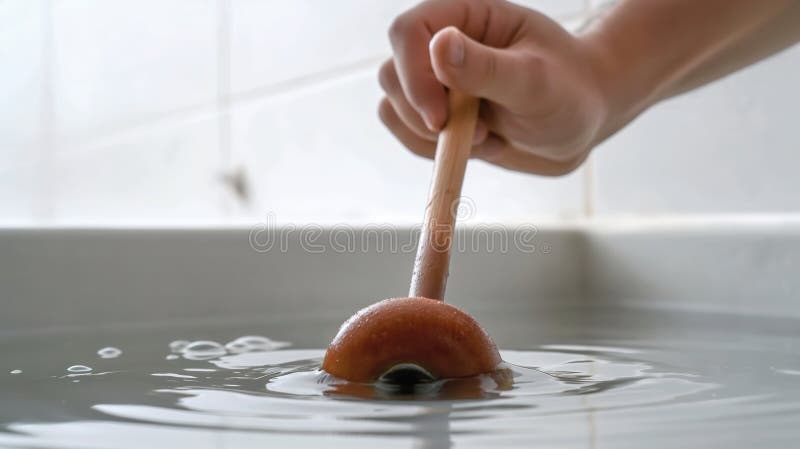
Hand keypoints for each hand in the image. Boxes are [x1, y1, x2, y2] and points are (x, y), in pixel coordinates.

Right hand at [378, 0, 608, 174]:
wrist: (582, 123)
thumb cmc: (570, 92)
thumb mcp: (535, 81)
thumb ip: (486, 66)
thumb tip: (438, 46)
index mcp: (466, 17)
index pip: (408, 31)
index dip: (413, 74)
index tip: (440, 118)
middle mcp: (443, 47)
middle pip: (392, 74)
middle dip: (425, 114)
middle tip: (479, 133)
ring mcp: (437, 83)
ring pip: (393, 108)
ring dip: (433, 138)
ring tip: (487, 139)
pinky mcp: (437, 116)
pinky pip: (408, 136)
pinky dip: (438, 153)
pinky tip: (483, 146)